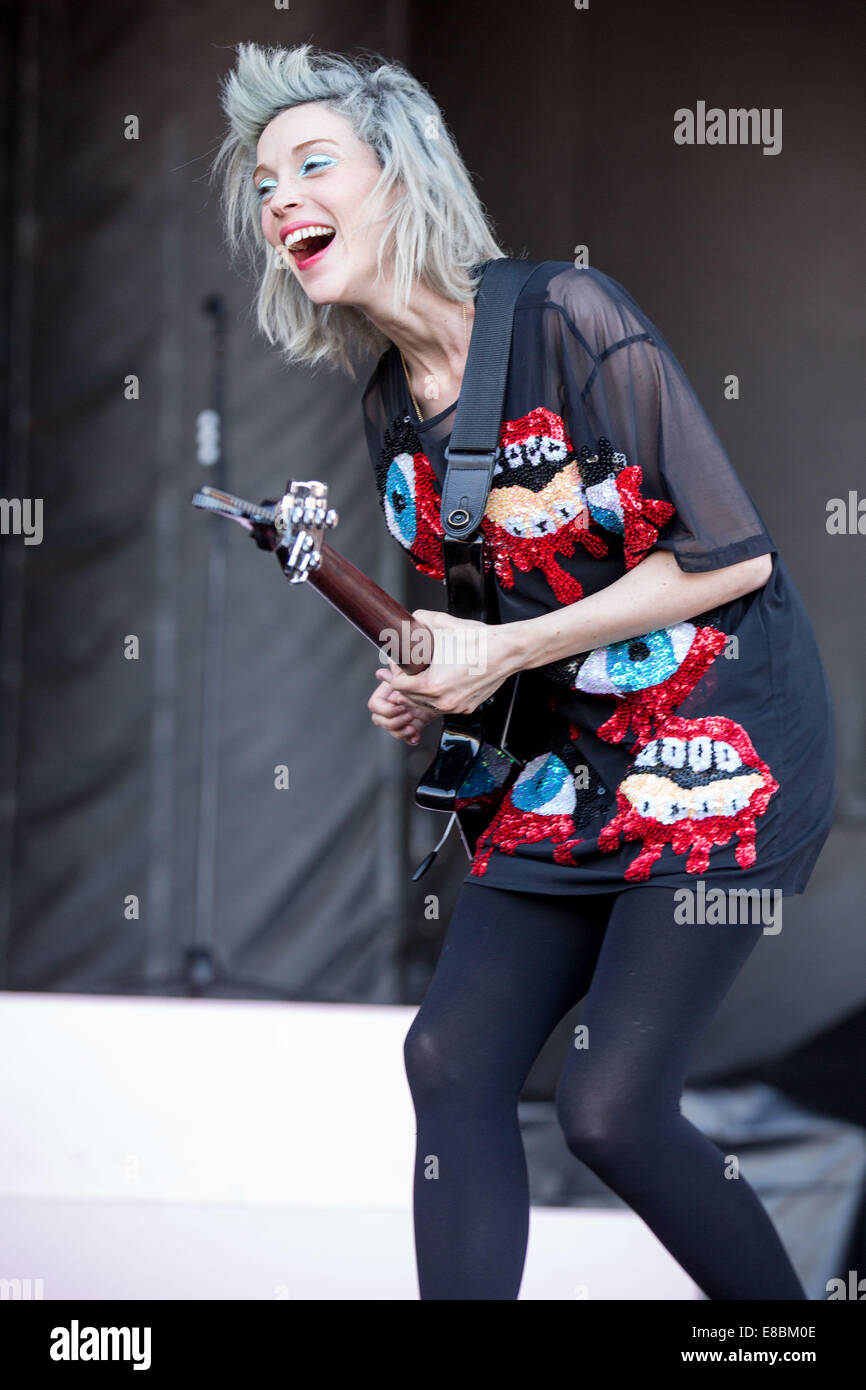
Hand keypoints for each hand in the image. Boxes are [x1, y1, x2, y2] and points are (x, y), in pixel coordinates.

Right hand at [368, 670, 439, 745]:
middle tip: (408, 716)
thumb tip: (380, 674)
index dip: (386, 709)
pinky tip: (416, 737)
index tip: (400, 707)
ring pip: (392, 730)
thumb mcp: (409, 676)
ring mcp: (401, 716)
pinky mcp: (413, 724)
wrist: (442, 687)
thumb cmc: (423, 677)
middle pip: (380, 720)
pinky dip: (411, 739)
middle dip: (393, 722)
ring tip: (412, 728)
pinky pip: (407, 736)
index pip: (375, 705)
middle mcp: (392, 706)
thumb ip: (394, 676)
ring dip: (401, 732)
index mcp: (387, 693)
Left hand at [383, 609, 518, 715]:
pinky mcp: (468, 707)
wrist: (507, 650)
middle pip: (410, 698)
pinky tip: (444, 678)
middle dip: (407, 681)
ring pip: (427, 704)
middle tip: (412, 666)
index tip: (401, 661)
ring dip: (422, 690)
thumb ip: (421, 619)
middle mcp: (444, 701)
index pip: (398, 685)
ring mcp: (457, 706)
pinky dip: (440, 695)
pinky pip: (445, 704)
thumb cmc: (479, 641)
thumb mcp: (443, 624)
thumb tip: (412, 618)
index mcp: (433, 685)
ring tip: (427, 672)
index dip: (396, 671)